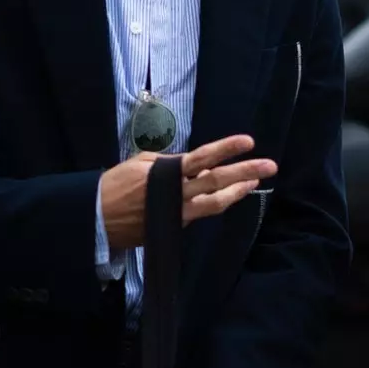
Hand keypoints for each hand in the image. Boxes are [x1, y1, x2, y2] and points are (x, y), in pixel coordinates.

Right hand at [100, 134, 277, 251]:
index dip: (226, 149)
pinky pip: (204, 212)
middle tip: (270, 165)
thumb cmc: (115, 185)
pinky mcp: (178, 225)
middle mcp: (177, 193)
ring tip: (256, 181)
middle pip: (217, 181)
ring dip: (239, 191)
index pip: (203, 157)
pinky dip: (220, 202)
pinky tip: (233, 194)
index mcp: (166, 172)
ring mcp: (179, 212)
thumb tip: (189, 162)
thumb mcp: (139, 163)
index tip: (247, 142)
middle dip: (245, 171)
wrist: (98, 218)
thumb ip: (167, 162)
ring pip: (217, 202)